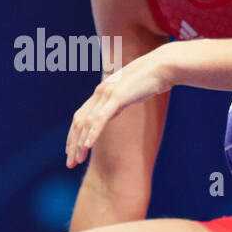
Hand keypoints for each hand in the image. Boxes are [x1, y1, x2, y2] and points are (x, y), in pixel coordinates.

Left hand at [65, 46, 170, 167]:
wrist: (161, 68)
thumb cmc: (148, 81)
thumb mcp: (128, 95)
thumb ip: (116, 103)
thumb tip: (110, 112)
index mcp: (101, 93)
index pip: (80, 117)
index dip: (74, 135)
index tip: (71, 151)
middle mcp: (99, 93)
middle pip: (79, 122)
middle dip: (73, 144)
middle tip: (70, 163)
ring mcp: (107, 94)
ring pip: (87, 122)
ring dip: (80, 143)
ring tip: (77, 160)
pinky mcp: (117, 96)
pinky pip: (101, 118)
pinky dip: (93, 132)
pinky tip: (88, 146)